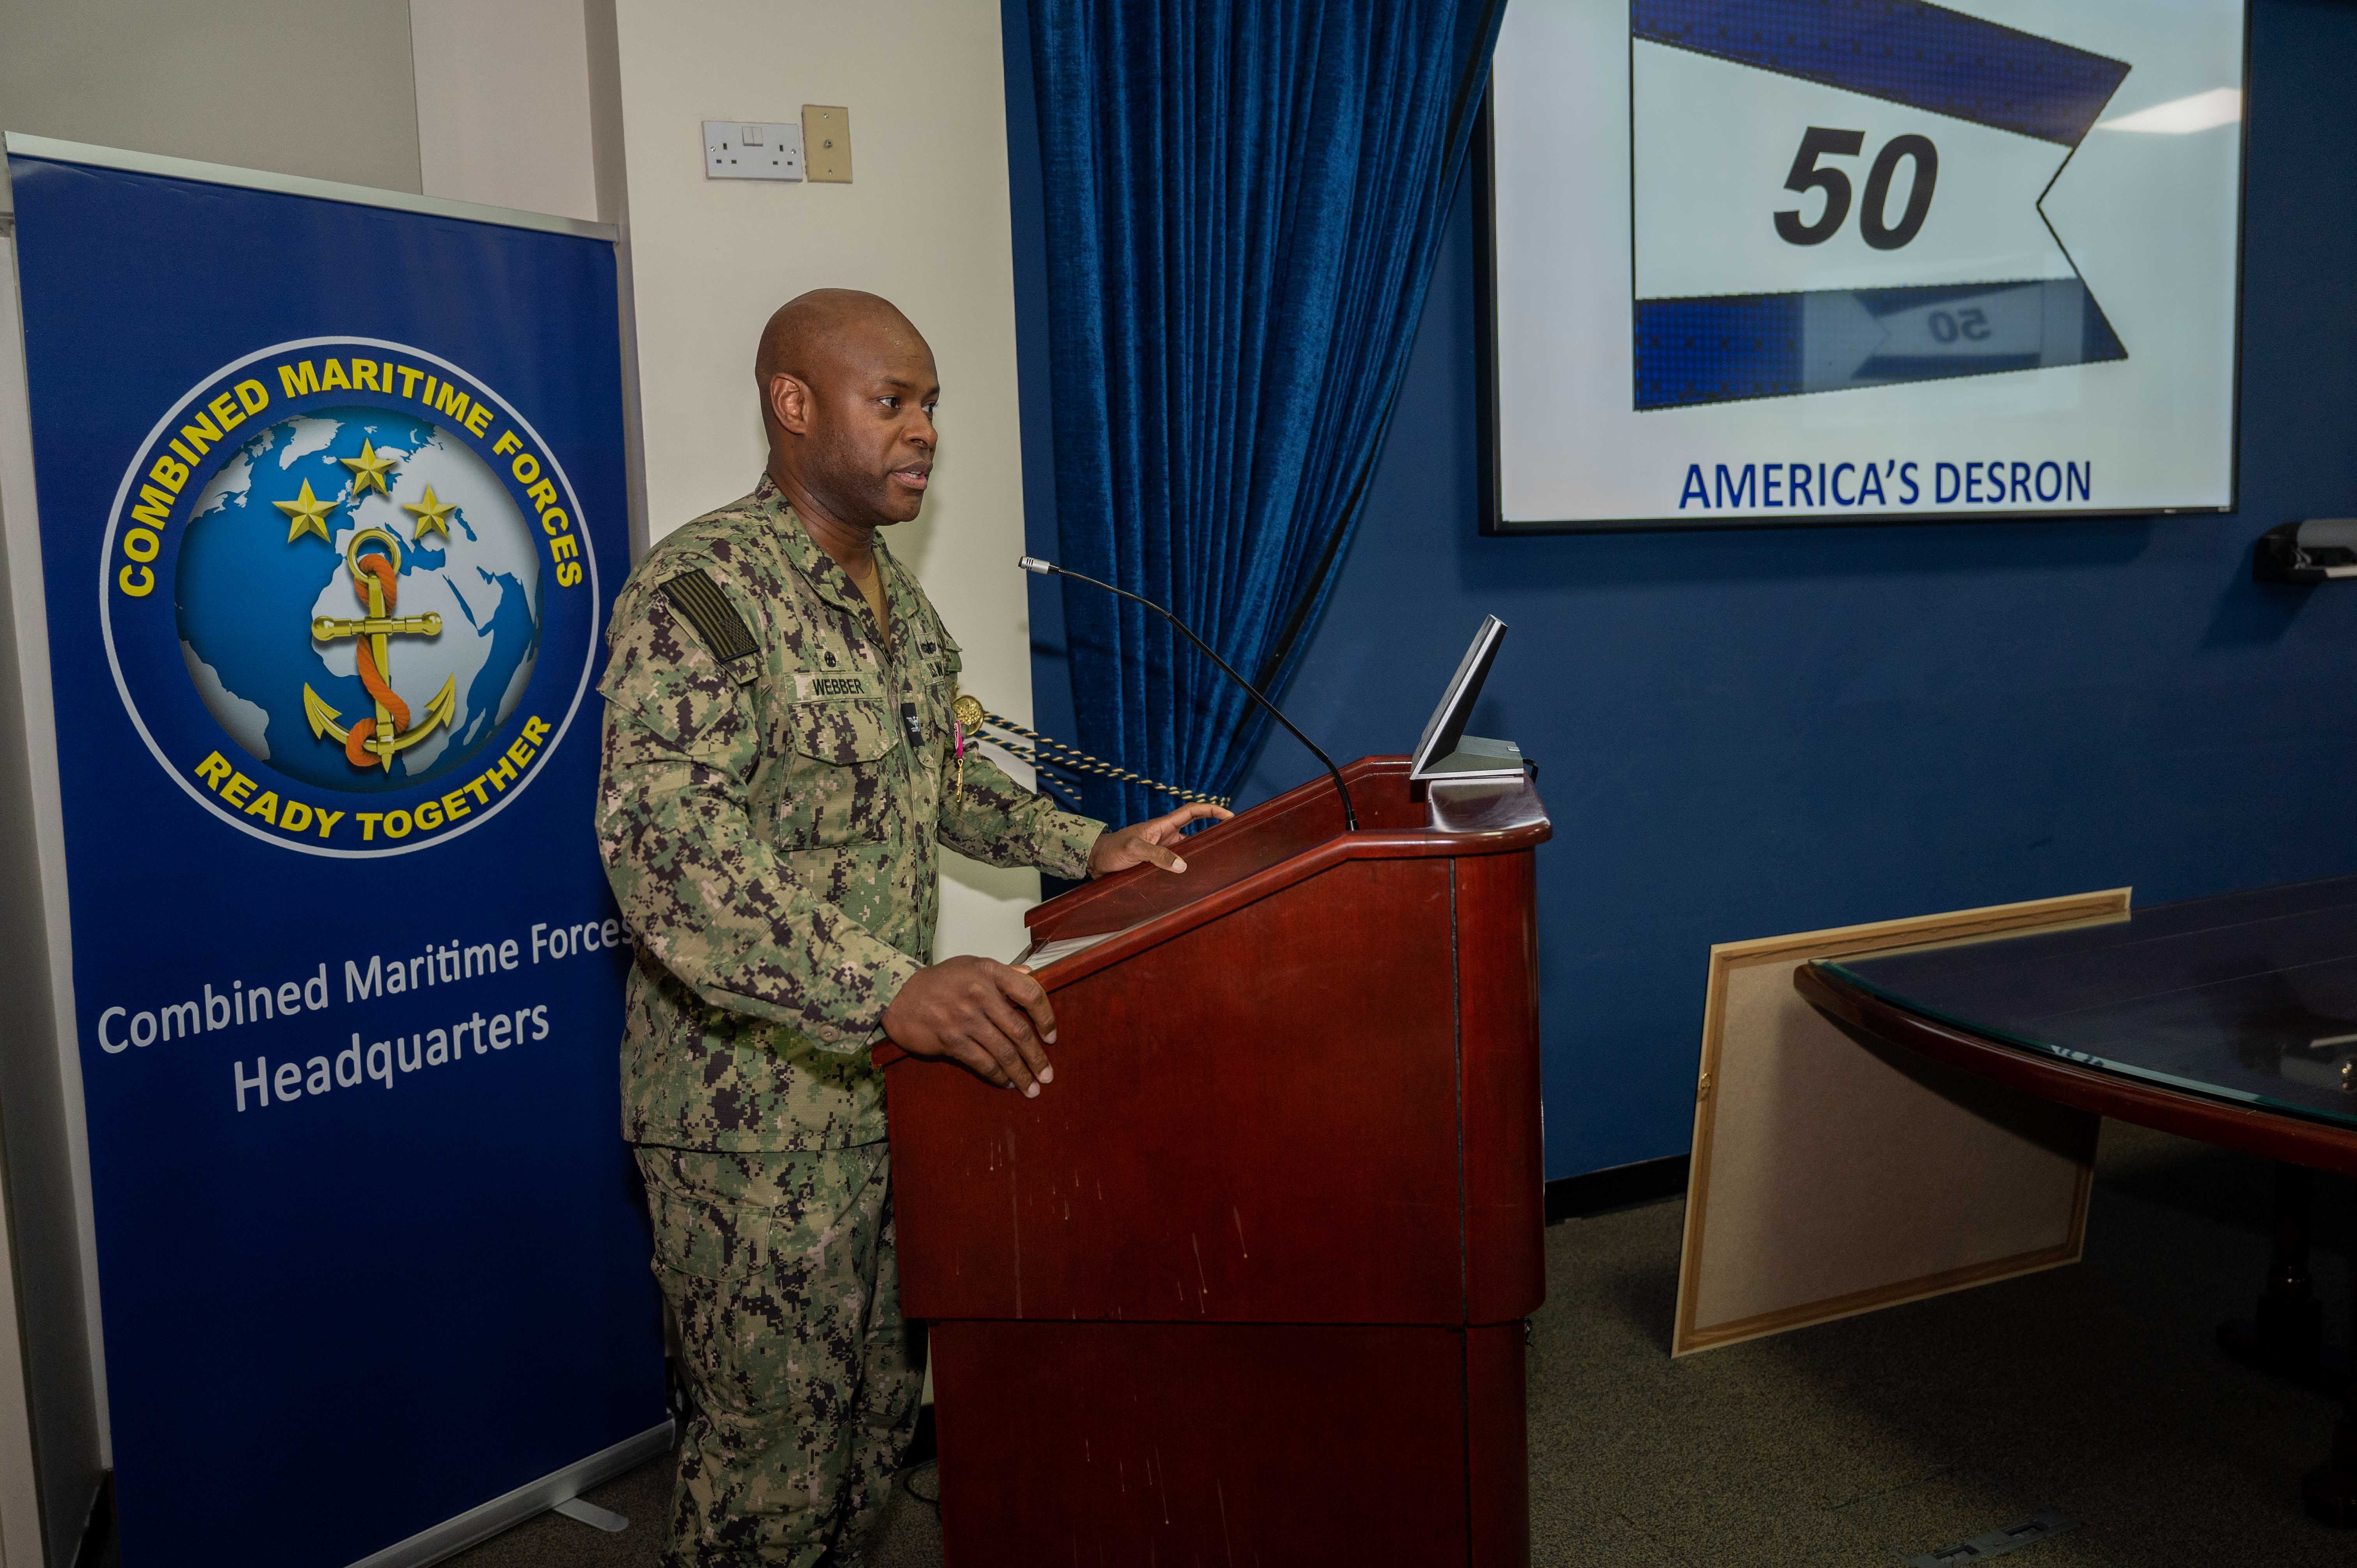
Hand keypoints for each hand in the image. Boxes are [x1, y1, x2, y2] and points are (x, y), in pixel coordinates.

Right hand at [881, 956, 1057, 1095]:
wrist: (897, 994)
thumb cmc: (938, 981)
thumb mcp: (971, 965)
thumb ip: (1002, 972)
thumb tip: (1030, 975)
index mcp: (990, 972)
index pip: (1031, 993)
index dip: (1047, 1017)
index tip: (1052, 1036)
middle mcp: (980, 994)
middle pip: (1020, 1031)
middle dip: (1037, 1058)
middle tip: (1047, 1075)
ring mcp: (965, 1019)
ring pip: (1004, 1052)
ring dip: (1021, 1074)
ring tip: (1032, 1088)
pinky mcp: (951, 1040)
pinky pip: (982, 1063)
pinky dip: (998, 1076)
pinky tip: (1006, 1083)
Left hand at [1088, 801, 1233, 876]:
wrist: (1094, 860)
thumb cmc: (1111, 850)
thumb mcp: (1134, 850)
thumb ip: (1157, 856)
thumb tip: (1183, 865)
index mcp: (1162, 826)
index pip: (1192, 811)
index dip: (1212, 810)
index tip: (1230, 815)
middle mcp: (1166, 837)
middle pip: (1196, 831)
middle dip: (1214, 834)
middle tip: (1232, 844)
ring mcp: (1162, 851)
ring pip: (1188, 851)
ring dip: (1201, 856)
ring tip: (1218, 866)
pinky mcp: (1157, 864)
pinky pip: (1177, 865)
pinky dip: (1187, 870)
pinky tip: (1194, 881)